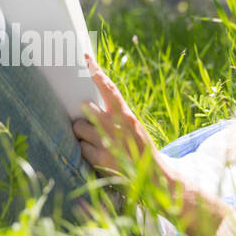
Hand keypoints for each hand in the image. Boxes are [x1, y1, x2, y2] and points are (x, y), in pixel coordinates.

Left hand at [71, 53, 157, 182]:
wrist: (156, 177)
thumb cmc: (140, 149)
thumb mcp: (133, 128)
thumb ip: (115, 116)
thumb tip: (89, 105)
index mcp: (127, 116)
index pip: (110, 89)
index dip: (97, 72)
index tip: (86, 58)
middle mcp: (116, 126)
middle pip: (86, 108)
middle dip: (85, 115)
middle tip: (92, 123)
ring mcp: (107, 142)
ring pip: (79, 128)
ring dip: (82, 134)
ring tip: (95, 142)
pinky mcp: (100, 159)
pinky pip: (80, 148)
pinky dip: (84, 151)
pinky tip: (97, 155)